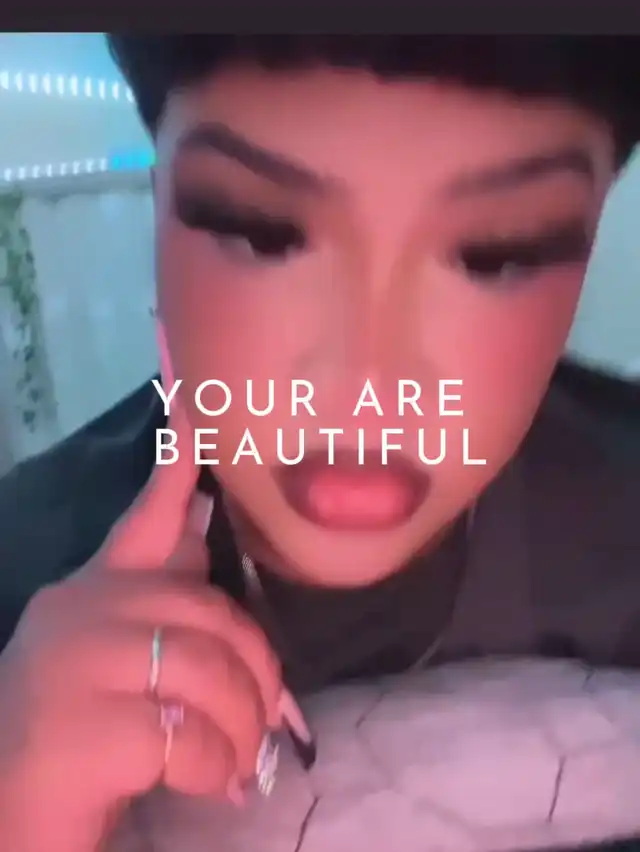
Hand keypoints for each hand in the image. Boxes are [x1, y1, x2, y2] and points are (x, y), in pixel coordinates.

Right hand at [0, 389, 281, 851]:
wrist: (9, 814)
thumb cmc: (78, 736)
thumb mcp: (126, 662)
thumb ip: (167, 605)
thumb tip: (207, 534)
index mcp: (94, 592)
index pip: (145, 519)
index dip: (178, 466)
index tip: (197, 402)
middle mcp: (80, 610)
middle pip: (210, 614)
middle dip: (256, 676)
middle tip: (265, 728)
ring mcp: (75, 662)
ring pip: (208, 672)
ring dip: (241, 731)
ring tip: (239, 767)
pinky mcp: (83, 727)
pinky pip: (189, 736)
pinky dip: (213, 768)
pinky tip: (206, 785)